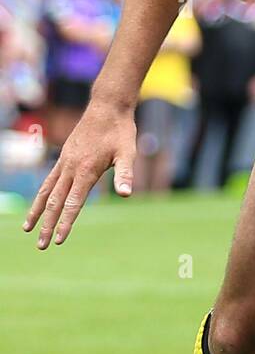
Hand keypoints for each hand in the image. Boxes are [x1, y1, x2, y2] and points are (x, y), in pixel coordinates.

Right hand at [23, 101, 136, 248]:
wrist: (107, 107)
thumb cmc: (120, 131)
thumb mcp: (128, 152)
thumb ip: (125, 174)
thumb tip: (126, 194)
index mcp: (86, 170)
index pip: (73, 204)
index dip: (65, 224)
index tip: (58, 241)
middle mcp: (70, 168)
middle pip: (55, 202)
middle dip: (47, 225)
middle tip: (41, 246)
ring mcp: (64, 162)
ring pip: (46, 191)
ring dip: (36, 211)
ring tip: (26, 228)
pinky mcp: (64, 157)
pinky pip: (48, 179)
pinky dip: (41, 194)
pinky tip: (39, 204)